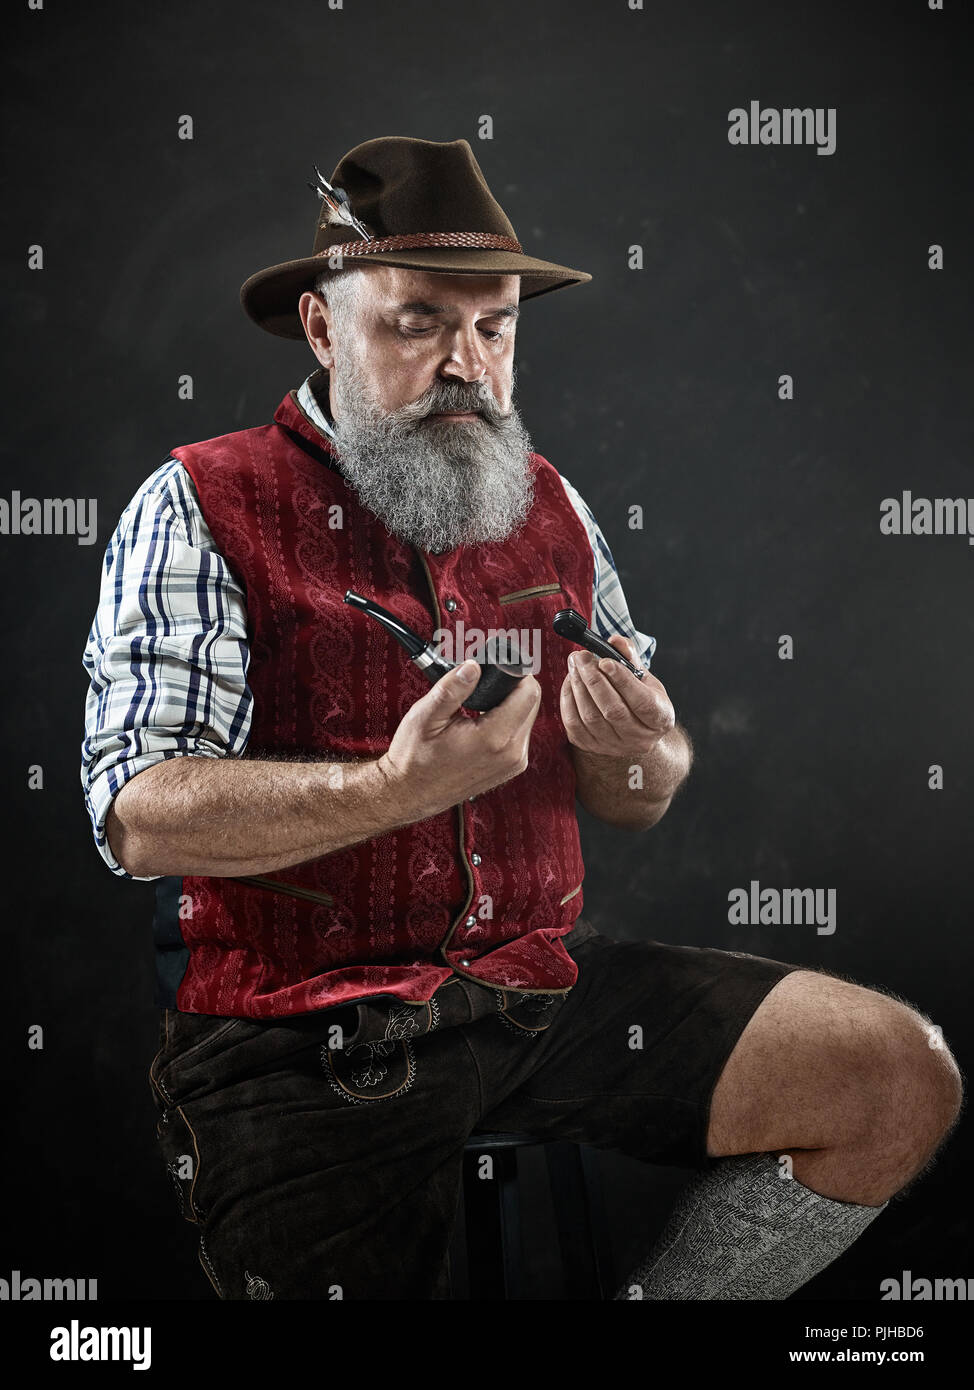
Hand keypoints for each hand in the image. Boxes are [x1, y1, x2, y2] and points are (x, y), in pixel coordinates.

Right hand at [378, 661, 542, 819]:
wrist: (411, 792)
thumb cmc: (415, 758)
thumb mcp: (426, 716)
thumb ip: (452, 688)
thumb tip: (473, 666)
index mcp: (493, 739)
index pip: (528, 693)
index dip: (517, 673)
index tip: (499, 666)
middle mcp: (511, 754)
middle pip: (531, 703)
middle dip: (513, 686)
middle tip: (487, 680)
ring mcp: (513, 764)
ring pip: (528, 717)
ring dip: (511, 703)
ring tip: (483, 700)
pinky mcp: (511, 768)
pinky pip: (520, 733)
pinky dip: (508, 720)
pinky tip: (486, 718)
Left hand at [560, 635, 674, 757]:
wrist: (635, 730)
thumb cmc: (641, 699)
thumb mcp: (645, 678)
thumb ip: (630, 657)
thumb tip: (615, 641)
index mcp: (660, 718)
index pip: (642, 702)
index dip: (622, 681)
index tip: (605, 661)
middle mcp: (640, 737)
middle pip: (613, 710)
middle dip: (594, 680)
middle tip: (581, 657)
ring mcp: (616, 746)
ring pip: (591, 717)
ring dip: (579, 687)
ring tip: (575, 666)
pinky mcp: (593, 748)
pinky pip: (574, 725)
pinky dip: (569, 701)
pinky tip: (570, 682)